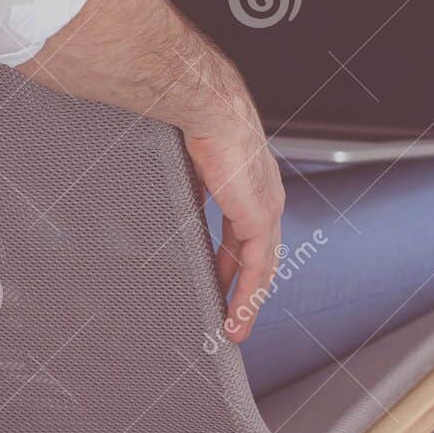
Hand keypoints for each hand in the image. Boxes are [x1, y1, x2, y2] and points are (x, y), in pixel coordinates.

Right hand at [185, 112, 284, 341]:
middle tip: (231, 316)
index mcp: (249, 182)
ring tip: (232, 327)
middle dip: (245, 288)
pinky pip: (258, 269)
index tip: (221, 281)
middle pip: (259, 254)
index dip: (235, 260)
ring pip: (262, 267)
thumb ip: (187, 191)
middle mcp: (265, 196)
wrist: (204, 105)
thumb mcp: (188, 167)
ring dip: (247, 301)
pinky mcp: (259, 218)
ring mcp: (266, 208)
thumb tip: (167, 202)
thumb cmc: (194, 120)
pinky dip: (247, 297)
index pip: (246, 231)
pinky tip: (234, 317)